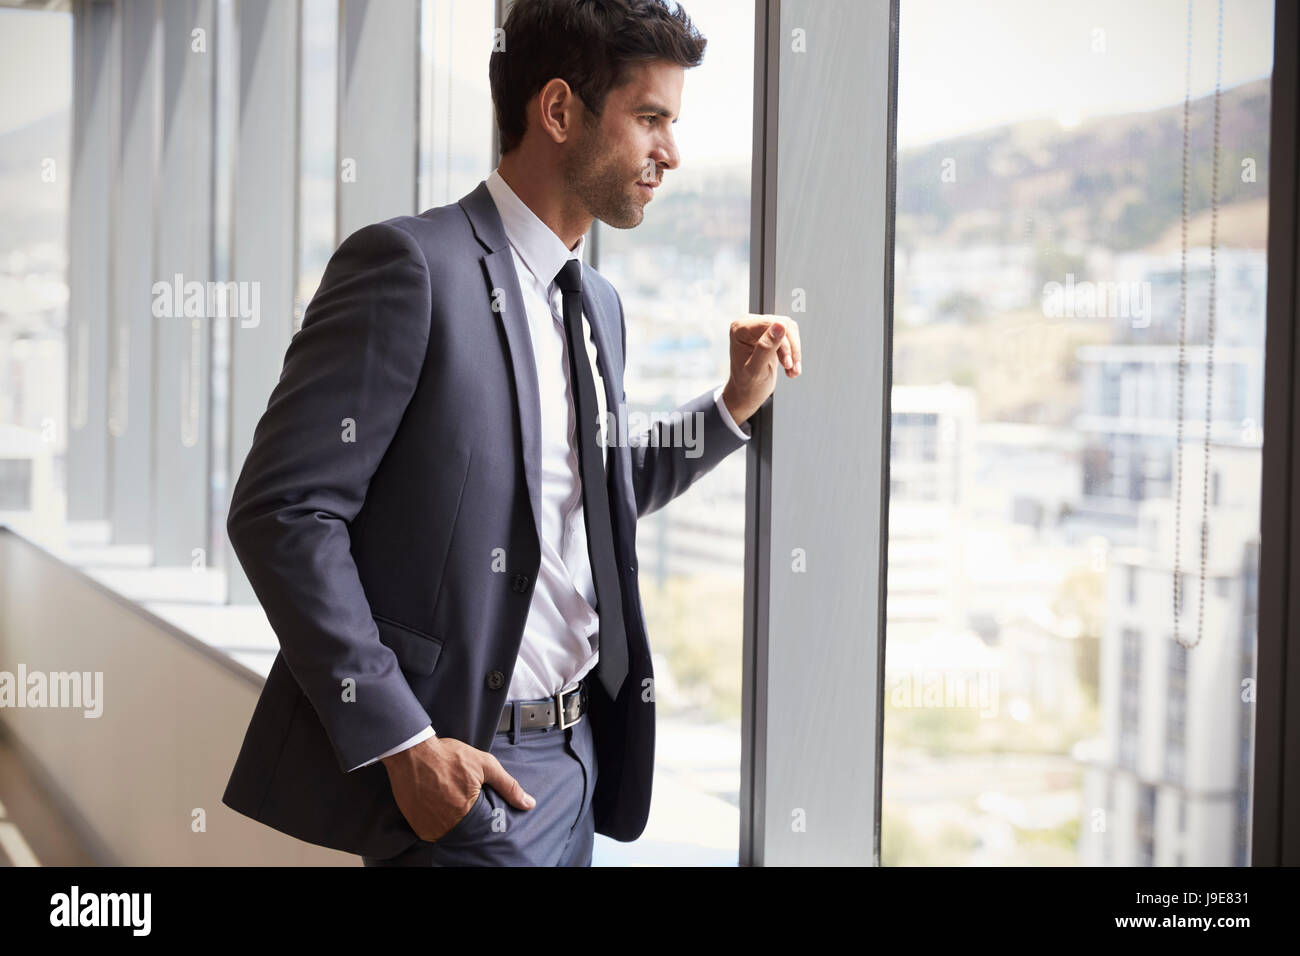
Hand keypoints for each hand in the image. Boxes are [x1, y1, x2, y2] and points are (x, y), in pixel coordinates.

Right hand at [381, 736, 534, 841]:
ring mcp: (429, 826)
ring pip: (448, 832)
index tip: (479, 804)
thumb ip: (508, 786)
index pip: (484, 827)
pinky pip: (432, 831)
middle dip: (467, 818)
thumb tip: (528, 803)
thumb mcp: (484, 765)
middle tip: (460, 798)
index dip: (484, 817)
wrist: (411, 751)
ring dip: (451, 820)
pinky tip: (437, 801)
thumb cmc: (447, 756)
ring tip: (448, 798)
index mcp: (467, 812)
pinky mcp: (416, 825)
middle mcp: (446, 824)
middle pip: (465, 831)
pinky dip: (436, 820)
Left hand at [721, 313, 801, 424]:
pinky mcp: (770, 334)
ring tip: (792, 370)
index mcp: (740, 329)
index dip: (784, 342)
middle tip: (791, 368)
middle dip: (791, 348)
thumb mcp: (756, 370)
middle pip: (782, 324)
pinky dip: (793, 354)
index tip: (788, 362)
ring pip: (789, 329)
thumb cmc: (746, 385)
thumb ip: (766, 347)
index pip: (770, 324)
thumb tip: (780, 325)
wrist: (746, 394)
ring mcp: (760, 328)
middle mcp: (748, 324)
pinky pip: (790, 336)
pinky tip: (790, 368)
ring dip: (794, 352)